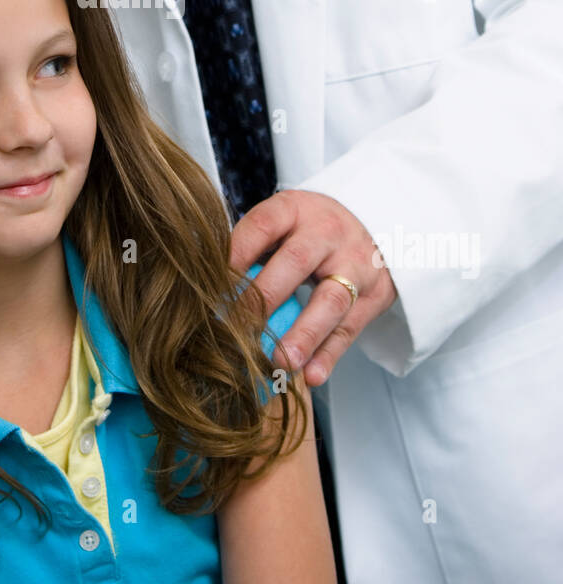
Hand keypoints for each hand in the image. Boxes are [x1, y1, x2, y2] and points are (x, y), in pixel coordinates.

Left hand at [229, 189, 397, 385]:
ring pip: (330, 300)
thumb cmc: (309, 229)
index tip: (214, 282)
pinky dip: (330, 355)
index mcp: (295, 209)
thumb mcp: (284, 221)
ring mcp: (354, 264)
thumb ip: (252, 247)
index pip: (263, 224)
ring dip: (304, 334)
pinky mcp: (373, 296)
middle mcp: (327, 233)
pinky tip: (311, 375)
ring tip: (281, 361)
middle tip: (238, 326)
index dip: (238, 252)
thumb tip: (209, 283)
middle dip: (264, 296)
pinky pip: (350, 329)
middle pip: (296, 261)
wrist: (374, 225)